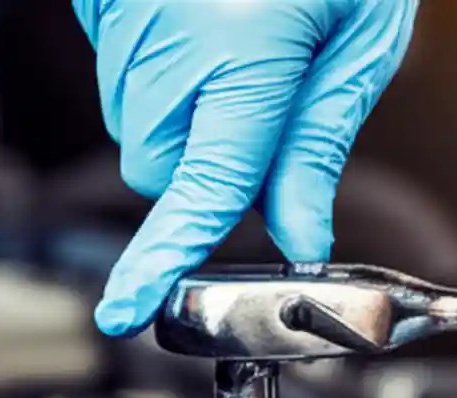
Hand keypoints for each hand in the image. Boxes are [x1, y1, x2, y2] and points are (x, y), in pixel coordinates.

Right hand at [73, 0, 418, 335]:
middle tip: (268, 108)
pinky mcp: (102, 12)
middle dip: (215, 167)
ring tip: (239, 48)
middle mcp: (166, 51)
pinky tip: (201, 29)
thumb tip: (301, 233)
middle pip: (171, 171)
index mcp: (240, 60)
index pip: (199, 192)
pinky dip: (165, 78)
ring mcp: (123, 30)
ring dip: (191, 121)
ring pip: (148, 131)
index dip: (162, 261)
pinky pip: (129, 82)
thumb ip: (315, 146)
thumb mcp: (353, 43)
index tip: (126, 309)